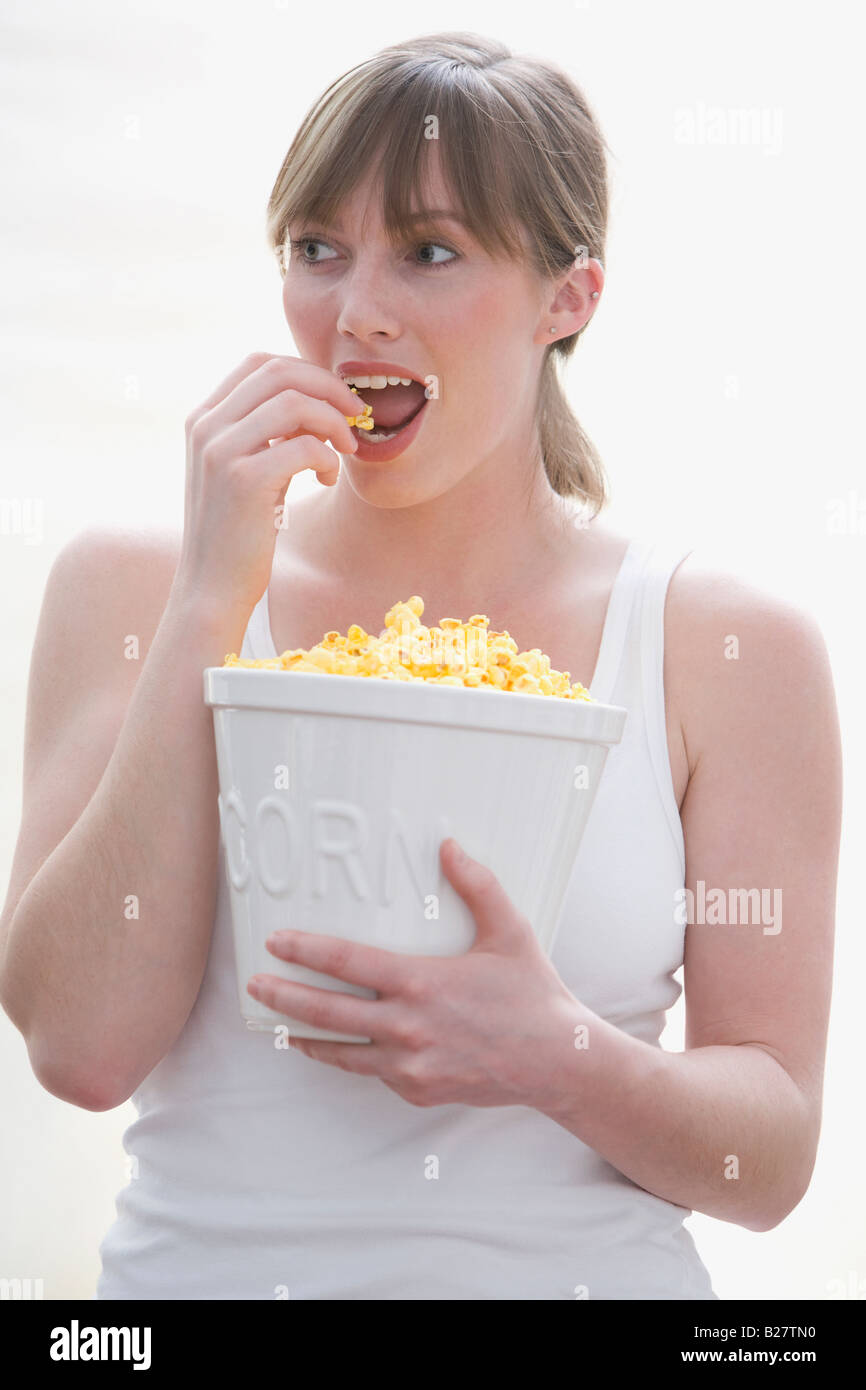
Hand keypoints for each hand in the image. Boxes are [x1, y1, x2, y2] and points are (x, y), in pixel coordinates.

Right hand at [177, 354, 360, 620]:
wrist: (213, 585)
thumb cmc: (239, 530)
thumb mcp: (246, 468)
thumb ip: (267, 432)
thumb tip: (318, 400)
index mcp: (204, 418)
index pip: (259, 363)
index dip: (307, 373)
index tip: (337, 399)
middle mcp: (206, 427)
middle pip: (279, 372)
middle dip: (329, 389)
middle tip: (357, 417)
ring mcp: (221, 451)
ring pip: (295, 403)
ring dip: (334, 423)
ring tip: (346, 451)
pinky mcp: (244, 480)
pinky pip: (305, 446)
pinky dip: (329, 459)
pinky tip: (328, 480)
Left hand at [246, 838, 579, 1110]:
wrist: (558, 1062)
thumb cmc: (533, 994)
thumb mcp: (509, 931)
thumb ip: (477, 885)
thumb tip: (448, 846)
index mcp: (421, 983)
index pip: (347, 963)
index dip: (306, 950)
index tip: (276, 942)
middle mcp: (407, 1028)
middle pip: (327, 1012)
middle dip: (284, 997)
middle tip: (255, 985)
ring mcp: (410, 1066)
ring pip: (343, 1053)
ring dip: (308, 1038)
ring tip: (281, 1028)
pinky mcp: (418, 1090)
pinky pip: (376, 1072)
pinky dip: (356, 1059)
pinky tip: (343, 1047)